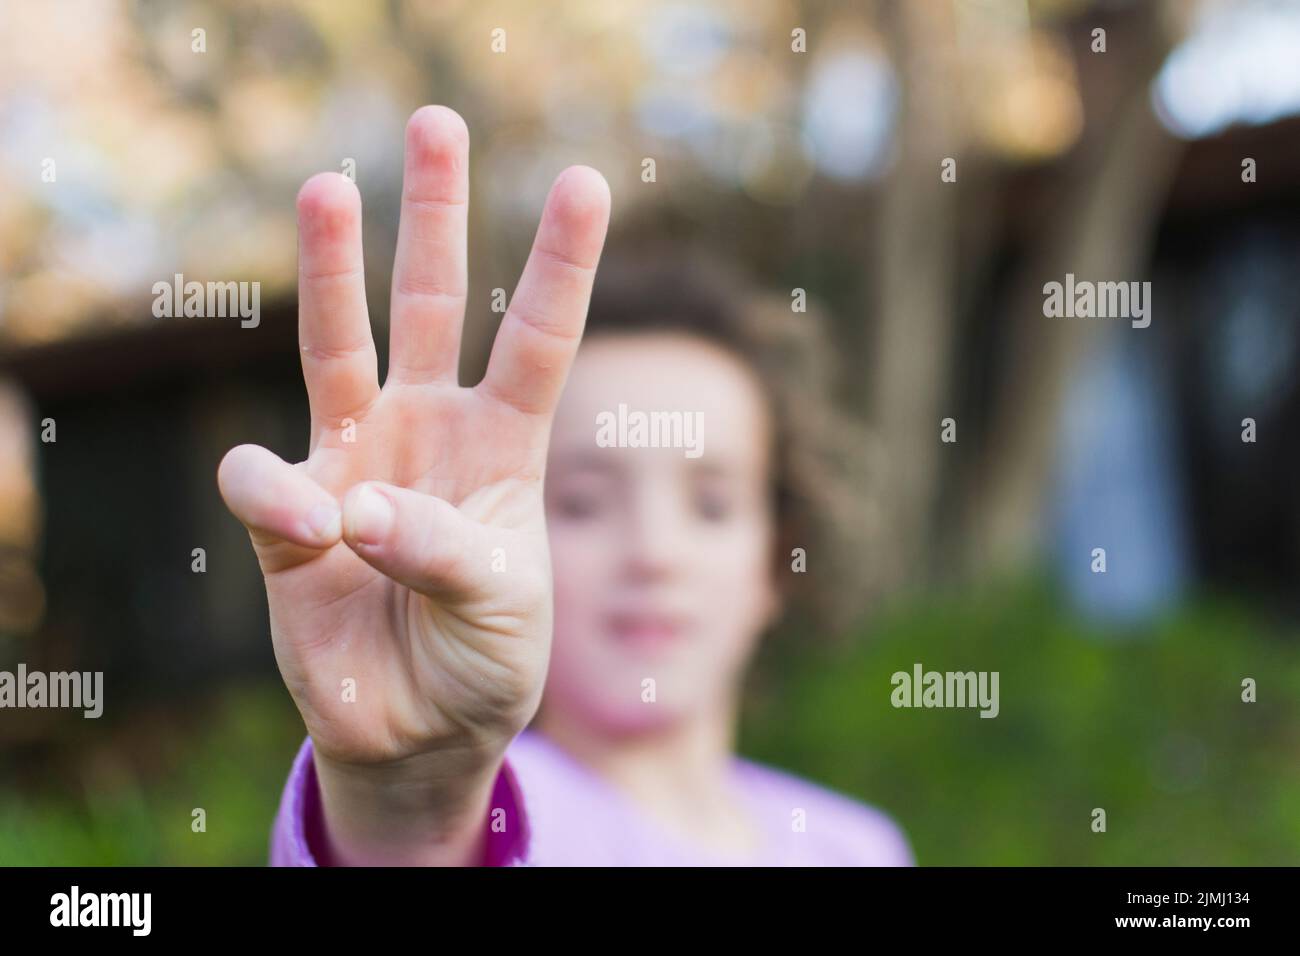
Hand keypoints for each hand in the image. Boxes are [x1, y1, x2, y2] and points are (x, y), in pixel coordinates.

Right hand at [216, 105, 609, 862]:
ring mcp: (352, 463)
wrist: (420, 728)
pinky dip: (277, 494)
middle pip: (429, 305)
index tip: (583, 182)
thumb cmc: (484, 657)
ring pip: (334, 346)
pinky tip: (312, 527)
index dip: (560, 265)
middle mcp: (427, 434)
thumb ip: (446, 551)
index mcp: (503, 446)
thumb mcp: (502, 606)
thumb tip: (355, 506)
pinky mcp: (286, 518)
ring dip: (329, 268)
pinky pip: (262, 480)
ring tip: (329, 186)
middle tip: (437, 123)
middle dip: (433, 218)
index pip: (536, 339)